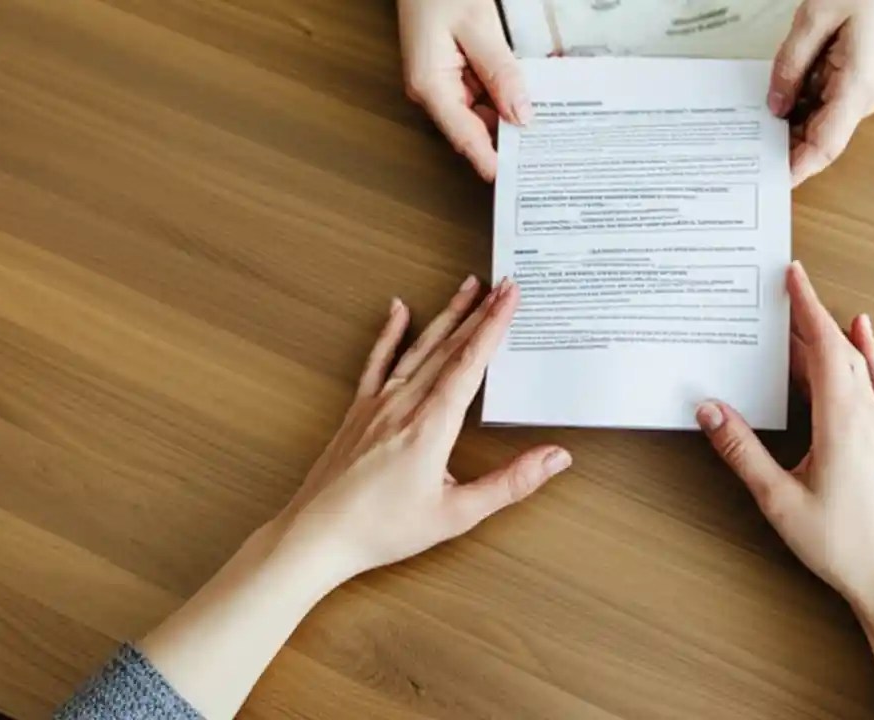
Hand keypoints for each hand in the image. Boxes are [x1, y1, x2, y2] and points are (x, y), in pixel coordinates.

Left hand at [272, 277, 570, 581]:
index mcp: (431, 426)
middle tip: (503, 283)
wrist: (317, 535)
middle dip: (479, 313)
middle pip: (449, 348)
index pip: (470, 364)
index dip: (493, 327)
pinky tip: (398, 309)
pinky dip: (389, 334)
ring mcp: (378, 404)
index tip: (510, 297)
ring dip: (446, 315)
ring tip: (467, 287)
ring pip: (418, 348)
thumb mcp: (457, 514)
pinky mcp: (358, 411)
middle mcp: (404, 405)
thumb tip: (555, 458)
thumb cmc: (384, 529)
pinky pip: (377, 362)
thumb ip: (510, 483)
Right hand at [397, 0, 530, 180]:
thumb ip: (501, 72)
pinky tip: (530, 100)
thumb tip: (521, 115)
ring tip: (547, 130)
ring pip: (484, 114)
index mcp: (430, 86)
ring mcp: (444, 84)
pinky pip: (484, 95)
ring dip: (511, 118)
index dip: (491, 161)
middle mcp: (434, 92)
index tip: (515, 181)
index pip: (465, 137)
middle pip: (477, 129)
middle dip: (510, 141)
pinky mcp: (454, 74)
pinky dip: (506, 98)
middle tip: (546, 156)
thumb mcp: (478, 26)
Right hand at [696, 262, 873, 610]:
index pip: (822, 345)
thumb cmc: (837, 543)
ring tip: (808, 311)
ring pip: (859, 363)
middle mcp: (868, 413)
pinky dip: (869, 355)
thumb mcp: (777, 498)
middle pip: (838, 347)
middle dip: (810, 314)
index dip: (805, 306)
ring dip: (834, 333)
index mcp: (842, 418)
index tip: (792, 274)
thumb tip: (709, 409)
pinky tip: (865, 343)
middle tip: (783, 288)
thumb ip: (742, 450)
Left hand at [770, 0, 873, 185]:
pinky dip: (801, 100)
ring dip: (790, 121)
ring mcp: (864, 88)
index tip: (769, 183)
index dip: (796, 169)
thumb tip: (776, 104)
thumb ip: (792, 62)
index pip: (823, 147)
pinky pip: (826, 98)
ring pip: (819, 118)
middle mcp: (864, 97)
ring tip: (753, 123)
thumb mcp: (818, 15)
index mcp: (858, 89)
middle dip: (783, 146)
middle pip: (817, 136)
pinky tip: (779, 95)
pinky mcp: (861, 76)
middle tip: (744, 151)